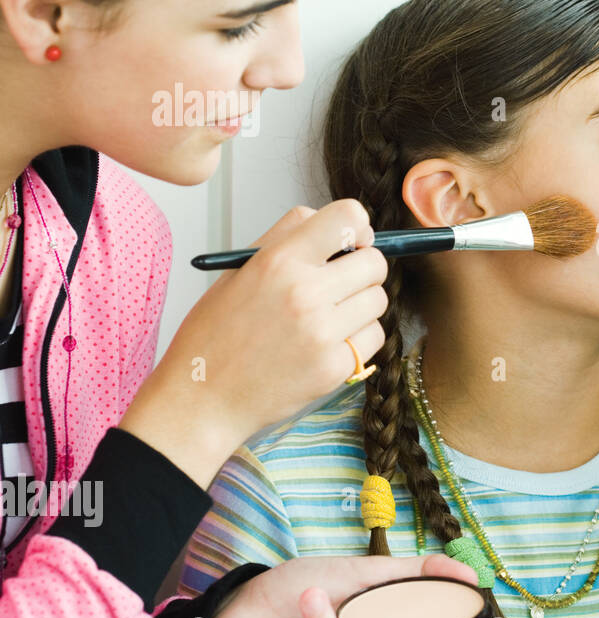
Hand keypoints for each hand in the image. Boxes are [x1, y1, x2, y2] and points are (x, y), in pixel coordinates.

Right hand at [121, 199, 389, 486]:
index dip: (358, 227)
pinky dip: (358, 338)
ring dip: (361, 305)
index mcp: (278, 261)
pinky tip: (328, 344)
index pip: (349, 218)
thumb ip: (287, 237)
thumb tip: (344, 225)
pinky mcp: (335, 367)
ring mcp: (323, 332)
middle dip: (364, 270)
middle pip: (375, 263)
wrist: (201, 399)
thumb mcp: (238, 271)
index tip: (353, 242)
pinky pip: (374, 336)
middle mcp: (304, 293)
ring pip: (378, 300)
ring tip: (328, 317)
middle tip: (341, 283)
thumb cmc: (216, 334)